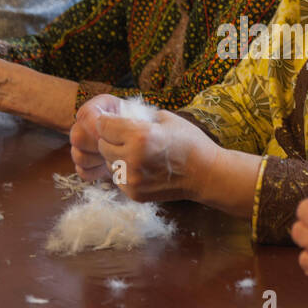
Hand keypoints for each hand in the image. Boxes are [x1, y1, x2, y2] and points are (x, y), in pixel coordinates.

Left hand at [75, 96, 218, 201]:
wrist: (206, 174)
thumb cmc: (189, 141)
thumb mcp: (165, 119)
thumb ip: (138, 117)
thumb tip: (117, 114)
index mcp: (139, 136)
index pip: (103, 125)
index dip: (108, 121)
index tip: (114, 121)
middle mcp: (132, 158)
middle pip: (102, 145)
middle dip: (111, 139)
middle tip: (128, 138)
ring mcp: (132, 179)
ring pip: (108, 163)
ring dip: (117, 156)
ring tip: (137, 153)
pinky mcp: (134, 193)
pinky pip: (117, 178)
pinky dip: (125, 171)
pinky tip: (143, 167)